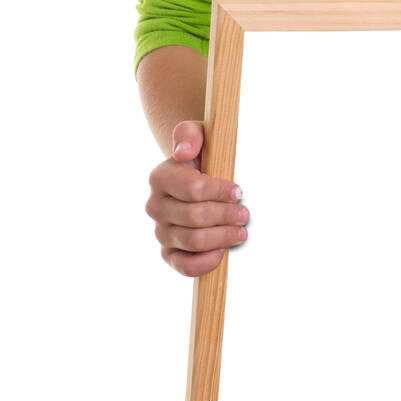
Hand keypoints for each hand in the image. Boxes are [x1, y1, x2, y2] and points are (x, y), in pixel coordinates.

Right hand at [145, 120, 248, 276]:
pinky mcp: (169, 253)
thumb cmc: (201, 155)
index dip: (220, 191)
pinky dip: (205, 262)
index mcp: (160, 178)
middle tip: (246, 214)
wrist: (195, 176)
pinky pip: (184, 265)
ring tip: (242, 231)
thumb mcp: (199, 135)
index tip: (239, 191)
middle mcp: (155, 206)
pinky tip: (222, 252)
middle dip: (227, 215)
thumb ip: (190, 134)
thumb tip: (184, 152)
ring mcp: (161, 231)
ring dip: (223, 237)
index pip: (193, 189)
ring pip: (194, 240)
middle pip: (196, 217)